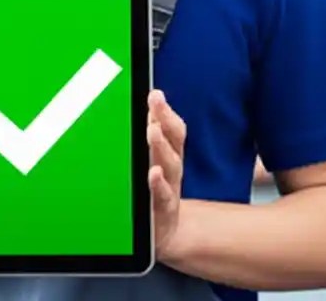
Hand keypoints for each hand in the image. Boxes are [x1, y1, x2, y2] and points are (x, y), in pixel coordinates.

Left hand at [148, 90, 186, 262]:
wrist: (166, 233)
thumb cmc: (156, 191)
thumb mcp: (156, 162)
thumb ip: (155, 134)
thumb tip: (150, 101)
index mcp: (169, 155)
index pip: (172, 129)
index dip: (166, 111)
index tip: (155, 93)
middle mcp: (172, 169)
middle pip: (174, 141)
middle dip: (165, 119)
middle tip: (155, 101)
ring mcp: (169, 189)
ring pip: (170, 165)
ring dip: (161, 146)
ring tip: (152, 130)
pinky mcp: (163, 211)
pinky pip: (163, 196)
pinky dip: (158, 184)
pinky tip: (153, 173)